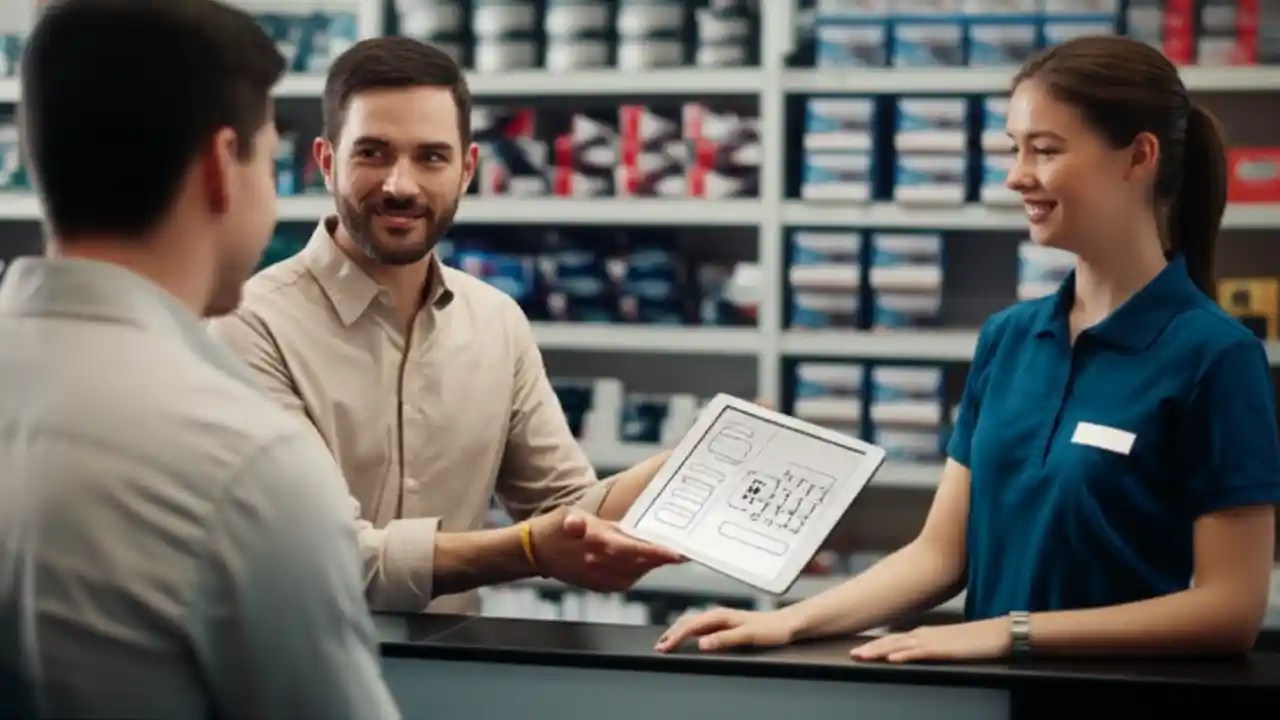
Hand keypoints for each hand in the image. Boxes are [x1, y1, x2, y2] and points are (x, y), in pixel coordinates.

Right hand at [530, 507, 683, 592]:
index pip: (632, 550)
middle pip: (641, 562)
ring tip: (674, 554)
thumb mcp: (567, 516)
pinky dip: (641, 570)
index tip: (678, 554)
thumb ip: (576, 522)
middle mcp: (600, 566)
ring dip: (654, 563)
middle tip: (688, 549)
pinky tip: (651, 561)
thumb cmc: (556, 529)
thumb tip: (574, 525)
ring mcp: (601, 579)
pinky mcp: (602, 586)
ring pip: (638, 571)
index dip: (656, 553)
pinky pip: (629, 578)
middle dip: (664, 557)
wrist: (536, 553)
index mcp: (595, 545)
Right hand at [654, 607, 795, 652]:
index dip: (675, 638)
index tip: (663, 647)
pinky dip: (689, 631)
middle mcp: (719, 614)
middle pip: (688, 622)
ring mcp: (722, 617)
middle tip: (659, 646)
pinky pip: (701, 625)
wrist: (787, 623)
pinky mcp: (726, 622)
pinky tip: (689, 636)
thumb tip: (702, 643)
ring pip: (693, 623)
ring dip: (678, 631)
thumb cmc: (771, 629)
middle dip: (671, 634)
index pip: (691, 627)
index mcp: (720, 615)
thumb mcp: (747, 635)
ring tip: (668, 641)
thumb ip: (724, 639)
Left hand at [850, 619, 1010, 663]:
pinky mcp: (944, 649)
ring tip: (860, 656)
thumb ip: (931, 649)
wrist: (998, 633)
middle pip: (890, 641)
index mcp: (924, 633)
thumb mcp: (947, 646)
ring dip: (878, 651)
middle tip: (850, 654)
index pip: (893, 638)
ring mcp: (933, 641)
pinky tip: (891, 659)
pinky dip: (904, 654)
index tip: (858, 650)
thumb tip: (917, 656)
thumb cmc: (975, 641)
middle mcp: (924, 634)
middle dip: (869, 647)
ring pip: (899, 645)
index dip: (874, 644)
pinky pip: (920, 652)